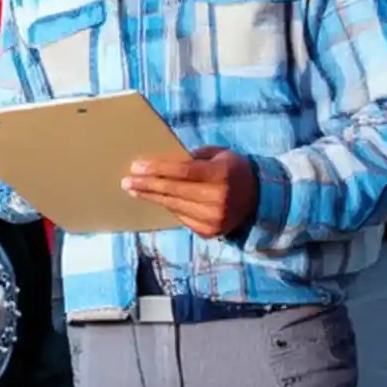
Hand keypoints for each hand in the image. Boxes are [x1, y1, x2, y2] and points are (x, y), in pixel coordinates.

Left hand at [121, 146, 257, 238]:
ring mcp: (214, 218)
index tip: (136, 166)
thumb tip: (159, 164)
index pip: (182, 171)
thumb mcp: (218, 155)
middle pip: (173, 191)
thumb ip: (192, 158)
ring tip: (134, 190)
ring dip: (151, 197)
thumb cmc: (232, 169)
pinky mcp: (210, 232)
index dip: (157, 169)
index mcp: (220, 175)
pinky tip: (156, 200)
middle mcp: (218, 199)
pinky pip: (181, 218)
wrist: (259, 199)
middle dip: (146, 185)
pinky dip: (168, 207)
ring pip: (173, 206)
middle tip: (126, 181)